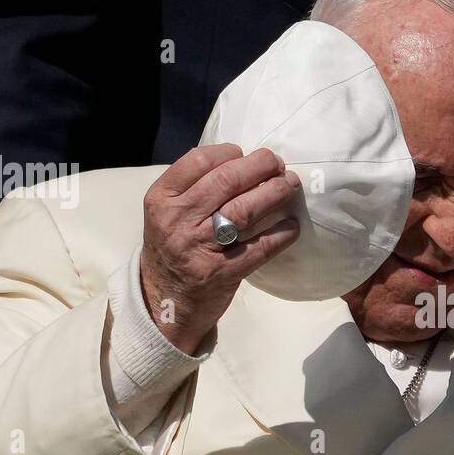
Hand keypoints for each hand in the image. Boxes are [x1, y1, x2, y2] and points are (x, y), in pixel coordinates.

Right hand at [140, 143, 300, 353]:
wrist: (162, 301)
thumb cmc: (172, 248)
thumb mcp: (168, 213)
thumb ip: (195, 188)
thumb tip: (243, 161)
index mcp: (162, 199)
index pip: (198, 161)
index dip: (229, 153)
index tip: (246, 154)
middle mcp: (178, 220)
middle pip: (226, 181)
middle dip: (259, 166)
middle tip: (278, 164)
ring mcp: (199, 247)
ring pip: (244, 210)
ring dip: (274, 193)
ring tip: (290, 185)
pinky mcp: (221, 273)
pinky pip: (258, 249)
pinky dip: (280, 235)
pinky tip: (292, 226)